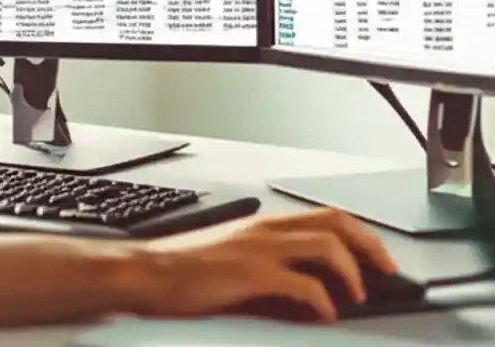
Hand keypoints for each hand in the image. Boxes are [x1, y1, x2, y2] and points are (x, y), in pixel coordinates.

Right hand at [132, 208, 397, 322]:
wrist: (146, 272)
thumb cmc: (181, 269)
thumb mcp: (230, 256)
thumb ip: (265, 261)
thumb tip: (301, 284)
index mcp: (262, 225)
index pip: (325, 217)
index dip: (359, 235)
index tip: (376, 256)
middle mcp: (265, 230)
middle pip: (336, 223)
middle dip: (369, 246)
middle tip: (386, 271)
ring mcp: (259, 249)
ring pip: (327, 247)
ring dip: (351, 273)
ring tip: (357, 295)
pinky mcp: (251, 273)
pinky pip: (304, 285)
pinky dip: (323, 301)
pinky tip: (324, 315)